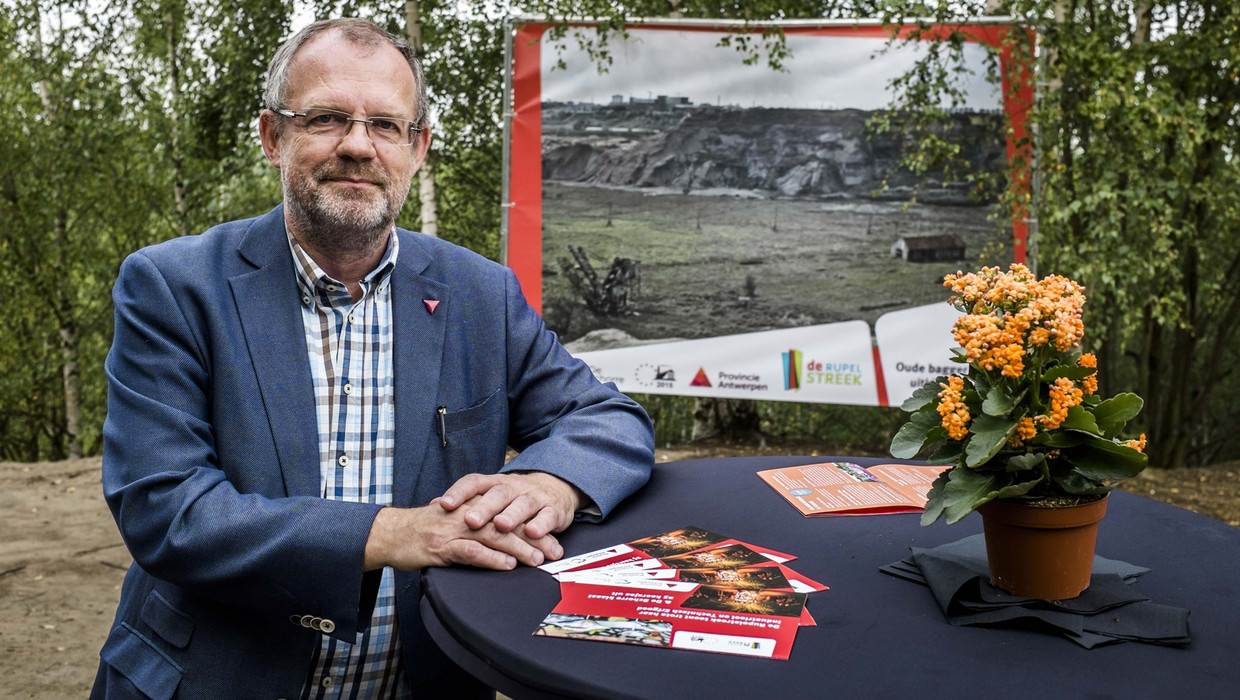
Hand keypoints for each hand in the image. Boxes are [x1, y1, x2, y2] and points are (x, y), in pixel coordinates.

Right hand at [363, 497, 557, 571]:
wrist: (388, 533)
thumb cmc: (420, 529)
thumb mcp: (451, 517)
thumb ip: (474, 519)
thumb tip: (498, 528)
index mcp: (470, 504)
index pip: (507, 512)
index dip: (531, 524)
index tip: (551, 537)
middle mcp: (465, 513)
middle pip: (506, 523)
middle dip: (532, 537)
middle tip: (553, 551)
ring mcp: (453, 529)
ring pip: (493, 536)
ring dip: (518, 547)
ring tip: (538, 559)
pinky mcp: (441, 547)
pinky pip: (471, 552)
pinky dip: (491, 559)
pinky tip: (507, 565)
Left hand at [435, 471, 585, 541]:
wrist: (556, 487)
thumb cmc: (515, 497)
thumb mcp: (492, 494)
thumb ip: (467, 500)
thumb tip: (433, 506)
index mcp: (495, 483)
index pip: (474, 483)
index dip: (459, 492)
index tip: (443, 504)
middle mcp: (514, 487)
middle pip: (498, 494)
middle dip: (484, 508)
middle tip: (471, 520)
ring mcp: (534, 497)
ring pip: (523, 504)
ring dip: (512, 515)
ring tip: (501, 525)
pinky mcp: (553, 510)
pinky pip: (547, 516)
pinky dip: (541, 525)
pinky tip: (533, 533)